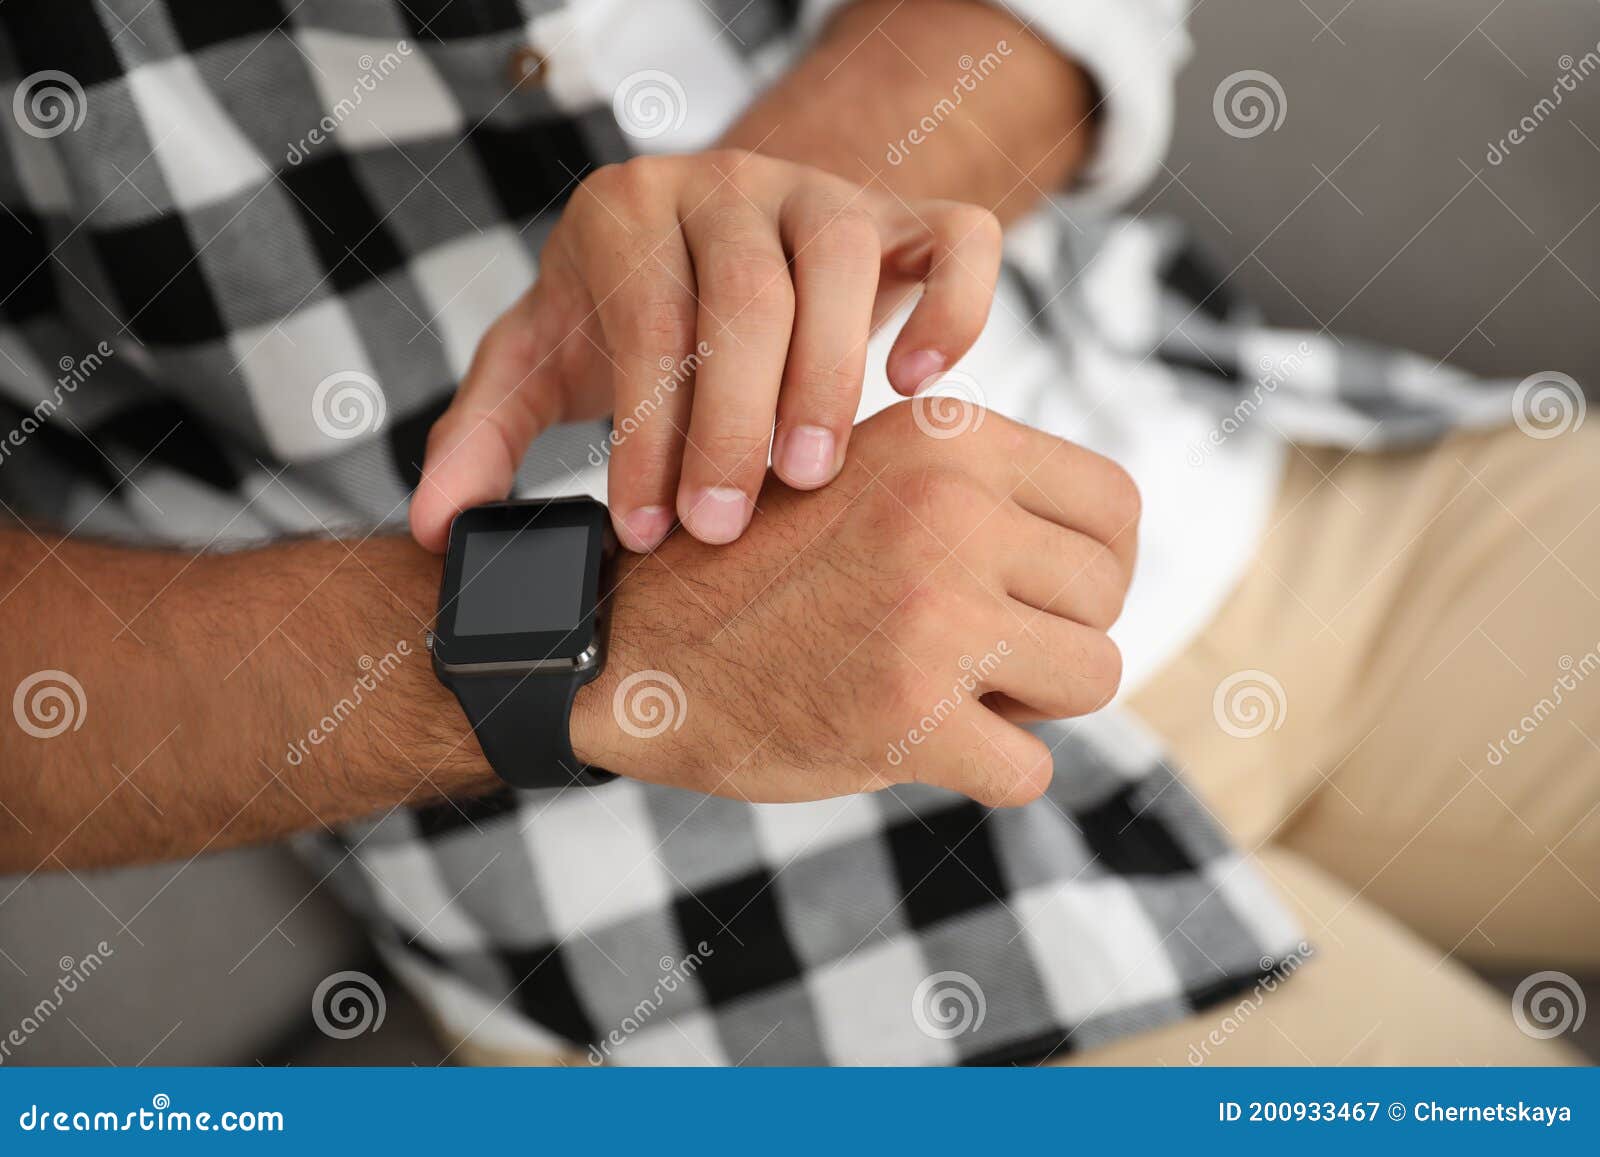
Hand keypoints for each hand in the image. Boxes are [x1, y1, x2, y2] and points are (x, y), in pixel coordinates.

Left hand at [409, 149, 1002, 553]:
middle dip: (732, 421)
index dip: (644, 434)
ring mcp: (825, 189)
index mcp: (627, 209)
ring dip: (830, 372)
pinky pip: (960, 235)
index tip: (646, 534)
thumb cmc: (627, 315)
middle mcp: (728, 183)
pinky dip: (952, 307)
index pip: (644, 322)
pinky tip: (920, 387)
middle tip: (725, 525)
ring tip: (810, 476)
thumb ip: (486, 435)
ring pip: (844, 255)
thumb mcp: (542, 361)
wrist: (717, 236)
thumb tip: (437, 531)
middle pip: (742, 292)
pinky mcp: (906, 210)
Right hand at [569, 400, 1139, 807]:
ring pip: (1093, 676)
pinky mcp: (911, 714)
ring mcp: (934, 611)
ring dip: (1031, 704)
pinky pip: (1031, 769)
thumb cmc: (754, 571)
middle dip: (1058, 637)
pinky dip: (987, 775)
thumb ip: (975, 490)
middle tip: (979, 653)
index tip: (1046, 600)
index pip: (1117, 506)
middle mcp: (951, 507)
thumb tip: (1107, 557)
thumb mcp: (865, 474)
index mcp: (945, 435)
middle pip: (1107, 595)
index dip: (1096, 567)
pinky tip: (918, 745)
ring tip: (947, 691)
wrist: (627, 645)